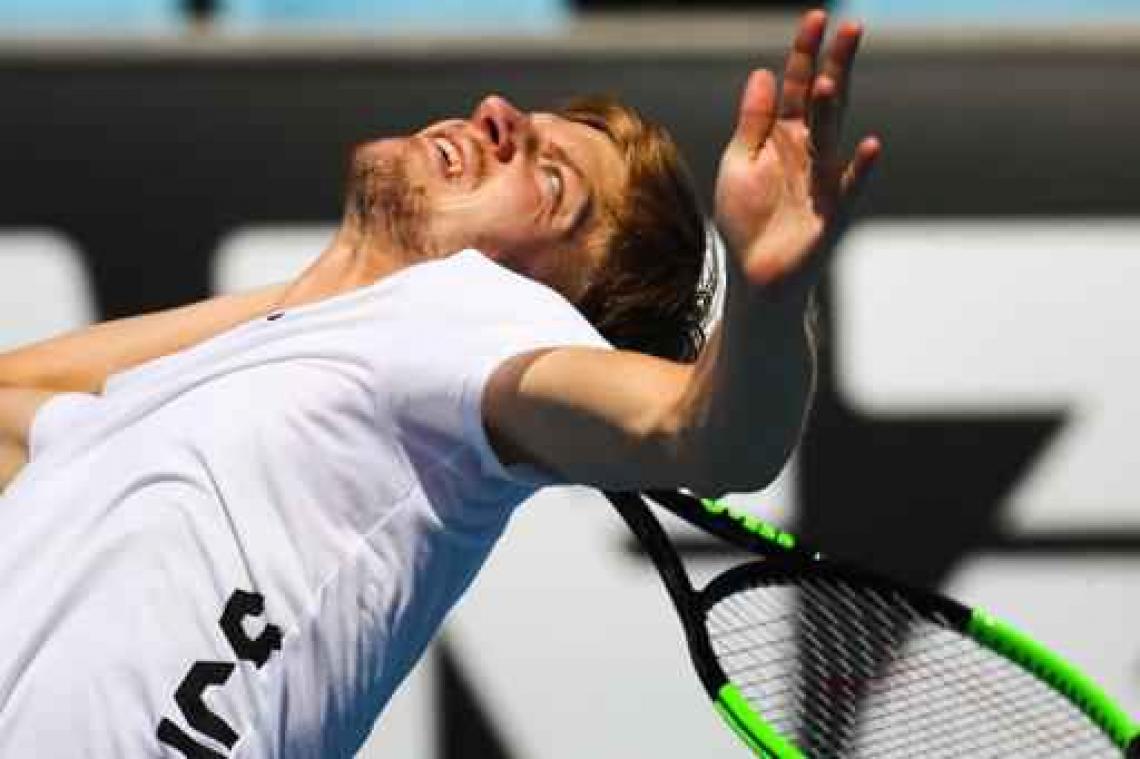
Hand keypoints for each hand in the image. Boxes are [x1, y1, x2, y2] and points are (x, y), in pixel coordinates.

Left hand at [714, 9, 880, 296]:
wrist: (754, 276)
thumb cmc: (747, 220)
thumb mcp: (739, 163)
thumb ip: (753, 122)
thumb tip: (764, 72)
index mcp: (785, 135)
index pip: (796, 86)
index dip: (804, 53)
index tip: (816, 17)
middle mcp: (810, 151)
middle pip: (824, 100)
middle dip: (835, 65)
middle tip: (851, 26)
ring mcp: (825, 179)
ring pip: (830, 137)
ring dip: (830, 111)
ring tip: (826, 82)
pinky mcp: (834, 213)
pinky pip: (850, 187)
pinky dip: (861, 169)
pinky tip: (870, 145)